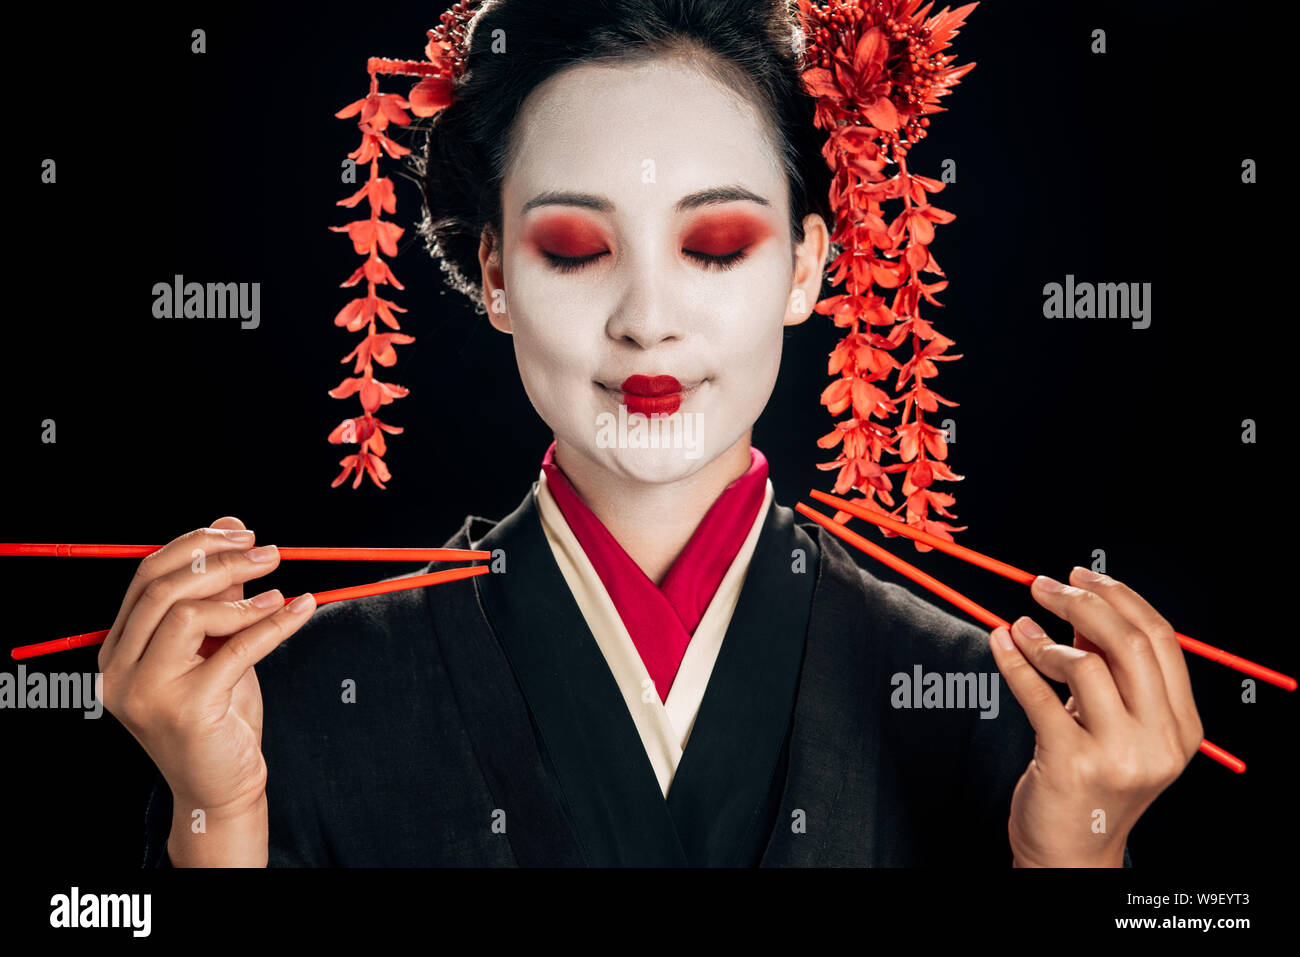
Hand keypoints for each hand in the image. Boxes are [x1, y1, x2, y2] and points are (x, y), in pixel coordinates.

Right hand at [98, 516, 316, 864]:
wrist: (221, 787)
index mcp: (118, 649)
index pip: (146, 576)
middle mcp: (118, 670)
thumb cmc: (219, 713)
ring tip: (281, 589)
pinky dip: (273, 624)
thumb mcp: (216, 645)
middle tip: (269, 552)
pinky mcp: (186, 710)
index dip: (195, 546)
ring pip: (186, 614)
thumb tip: (232, 526)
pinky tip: (300, 609)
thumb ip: (218, 593)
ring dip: (243, 594)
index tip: (242, 533)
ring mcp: (145, 693)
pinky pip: (234, 649)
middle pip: (161, 588)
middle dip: (220, 561)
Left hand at [988, 566, 1202, 866]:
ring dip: (1043, 637)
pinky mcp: (1071, 764)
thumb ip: (1106, 670)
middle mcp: (1159, 741)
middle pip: (1129, 644)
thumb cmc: (1089, 782)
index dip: (1120, 598)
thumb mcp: (1112, 725)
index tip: (1084, 575)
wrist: (1070, 855)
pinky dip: (1014, 659)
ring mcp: (1119, 755)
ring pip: (1085, 665)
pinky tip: (1000, 642)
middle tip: (1044, 585)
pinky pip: (1037, 695)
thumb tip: (1078, 604)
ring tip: (1019, 627)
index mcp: (1180, 726)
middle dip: (1084, 601)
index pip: (1160, 640)